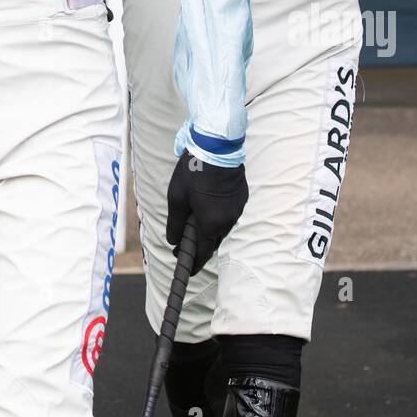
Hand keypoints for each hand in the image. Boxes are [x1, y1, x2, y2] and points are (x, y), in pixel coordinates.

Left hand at [166, 151, 247, 274]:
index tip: (185, 270)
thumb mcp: (176, 198)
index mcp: (211, 223)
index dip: (193, 263)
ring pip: (222, 227)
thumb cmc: (193, 171)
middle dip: (199, 244)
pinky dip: (218, 214)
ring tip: (193, 220)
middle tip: (183, 242)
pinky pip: (229, 213)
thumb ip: (175, 224)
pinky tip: (207, 204)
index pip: (202, 253)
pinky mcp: (242, 197)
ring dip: (209, 227)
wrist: (217, 146)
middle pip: (213, 240)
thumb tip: (174, 242)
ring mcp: (238, 209)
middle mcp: (228, 220)